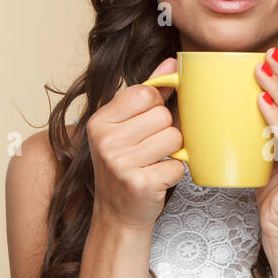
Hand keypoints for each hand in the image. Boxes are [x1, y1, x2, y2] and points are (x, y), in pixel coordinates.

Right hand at [87, 56, 184, 230]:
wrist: (118, 214)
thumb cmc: (125, 166)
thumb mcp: (127, 126)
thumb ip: (148, 92)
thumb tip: (171, 62)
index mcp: (99, 121)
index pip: (146, 93)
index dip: (156, 107)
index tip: (147, 123)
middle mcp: (105, 140)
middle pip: (163, 116)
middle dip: (165, 132)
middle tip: (149, 149)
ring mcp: (120, 163)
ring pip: (174, 139)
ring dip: (172, 153)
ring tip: (153, 163)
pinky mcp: (140, 183)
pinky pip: (178, 165)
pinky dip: (174, 174)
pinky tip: (157, 179)